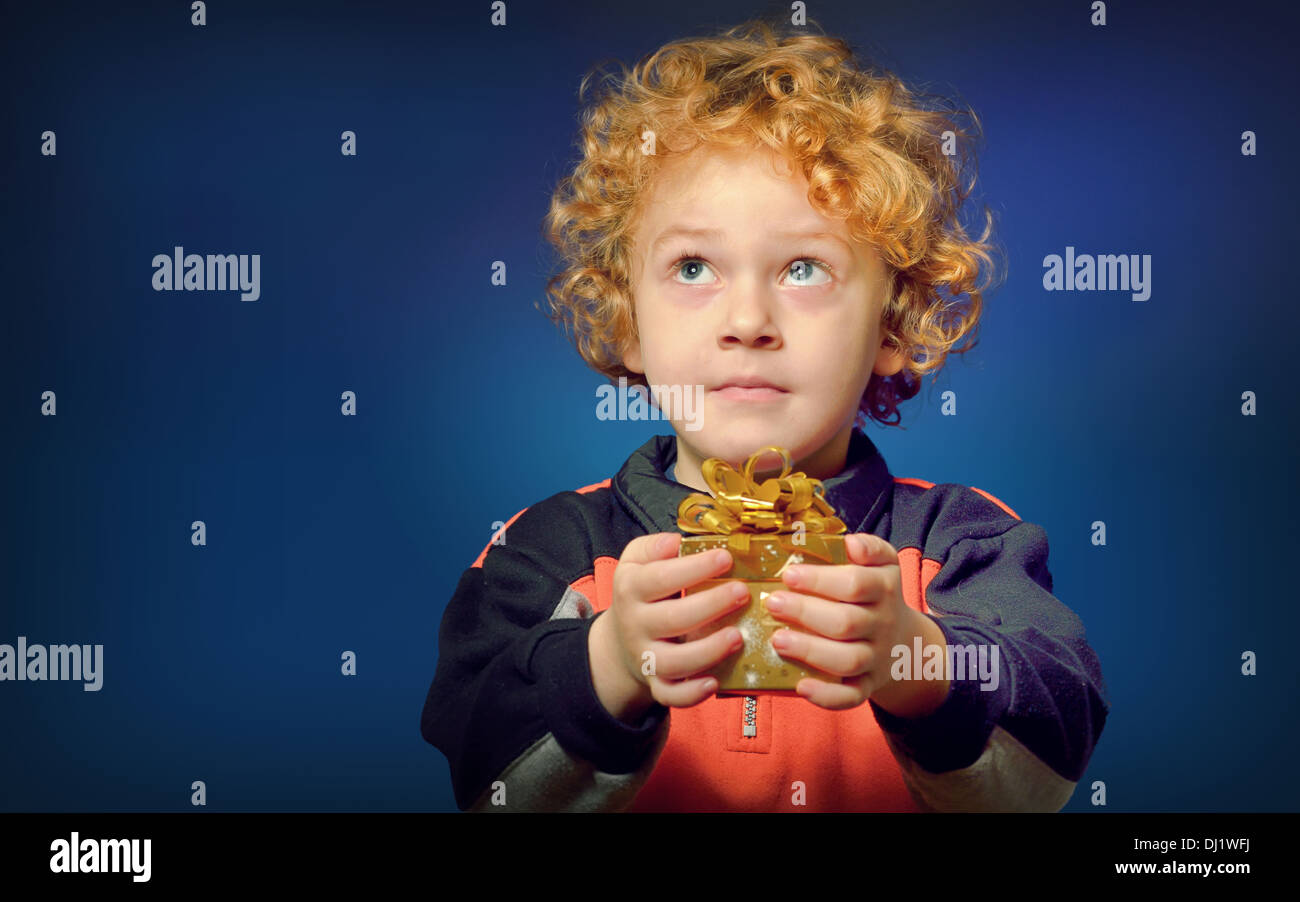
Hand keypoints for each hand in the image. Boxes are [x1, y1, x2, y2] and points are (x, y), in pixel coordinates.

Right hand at [588, 532, 751, 721]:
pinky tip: (715, 682)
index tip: (726, 557)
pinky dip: (691, 694)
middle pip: (672, 619)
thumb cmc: (641, 593)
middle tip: (743, 592)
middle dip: (711, 605)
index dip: (694, 568)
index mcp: (631, 589)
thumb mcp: (635, 562)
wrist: (620, 639)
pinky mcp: (654, 683)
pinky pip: (669, 696)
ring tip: (739, 636)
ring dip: (708, 651)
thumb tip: (676, 541)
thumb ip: (652, 547)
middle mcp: (635, 625)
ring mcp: (645, 657)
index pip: (661, 578)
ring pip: (673, 662)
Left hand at [762, 533, 950, 714]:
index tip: (788, 575)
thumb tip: (850, 542)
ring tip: (777, 639)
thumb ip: (870, 549)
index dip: (821, 580)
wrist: (906, 643)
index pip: (856, 584)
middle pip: (847, 622)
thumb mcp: (883, 566)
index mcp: (885, 589)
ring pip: (848, 660)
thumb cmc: (876, 596)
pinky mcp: (868, 685)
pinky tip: (801, 686)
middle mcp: (883, 624)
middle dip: (806, 613)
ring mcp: (877, 658)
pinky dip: (828, 696)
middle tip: (773, 603)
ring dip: (810, 651)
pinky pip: (852, 697)